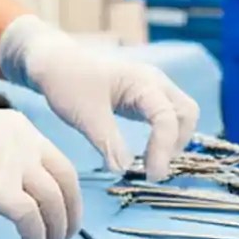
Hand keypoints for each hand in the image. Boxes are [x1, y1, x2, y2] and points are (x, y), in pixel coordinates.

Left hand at [0, 16, 199, 181]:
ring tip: (151, 165)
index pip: (167, 118)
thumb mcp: (85, 114)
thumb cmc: (67, 81)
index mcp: (143, 82)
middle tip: (153, 170)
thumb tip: (124, 169)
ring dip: (172, 141)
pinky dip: (162, 137)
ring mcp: (150, 89)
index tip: (151, 176)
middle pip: (186, 114)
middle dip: (176, 144)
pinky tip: (147, 153)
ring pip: (179, 116)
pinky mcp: (141, 99)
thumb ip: (107, 142)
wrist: (52, 62)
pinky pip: (165, 118)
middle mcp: (153, 83)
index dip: (163, 150)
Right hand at [0, 76, 80, 238]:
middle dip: (70, 216)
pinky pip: (30, 219)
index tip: (63, 216)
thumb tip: (2, 185)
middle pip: (66, 183)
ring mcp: (11, 164)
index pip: (59, 163)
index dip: (68, 195)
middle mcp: (23, 142)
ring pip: (53, 204)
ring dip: (54, 233)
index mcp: (18, 127)